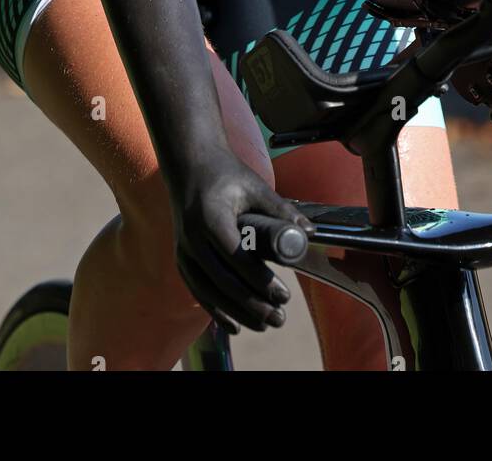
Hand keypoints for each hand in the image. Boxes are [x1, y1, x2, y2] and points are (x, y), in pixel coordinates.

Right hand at [170, 147, 313, 333]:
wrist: (189, 165)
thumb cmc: (226, 174)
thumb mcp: (255, 186)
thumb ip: (281, 210)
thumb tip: (310, 233)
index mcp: (210, 217)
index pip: (236, 257)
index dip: (260, 280)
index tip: (285, 295)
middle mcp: (191, 237)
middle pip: (222, 281)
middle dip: (253, 304)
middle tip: (280, 318)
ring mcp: (183, 250)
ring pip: (208, 292)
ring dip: (237, 313)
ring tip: (265, 325)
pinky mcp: (181, 258)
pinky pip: (198, 290)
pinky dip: (215, 310)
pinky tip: (235, 326)